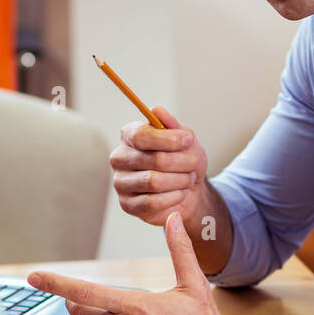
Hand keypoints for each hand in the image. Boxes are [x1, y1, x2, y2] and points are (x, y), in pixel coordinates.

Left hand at [27, 211, 228, 314]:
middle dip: (74, 301)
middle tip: (80, 295)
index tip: (35, 276)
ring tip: (98, 313)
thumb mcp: (195, 285)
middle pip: (78, 314)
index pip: (85, 292)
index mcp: (137, 308)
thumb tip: (172, 220)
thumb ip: (180, 250)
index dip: (56, 283)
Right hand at [110, 105, 207, 227]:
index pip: (141, 135)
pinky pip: (152, 202)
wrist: (189, 189)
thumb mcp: (184, 139)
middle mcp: (120, 157)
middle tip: (193, 164)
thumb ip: (171, 125)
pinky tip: (180, 193)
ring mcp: (120, 182)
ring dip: (180, 180)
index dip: (168, 139)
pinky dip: (173, 197)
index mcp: (129, 135)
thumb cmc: (183, 160)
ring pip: (154, 182)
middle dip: (182, 162)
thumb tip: (156, 110)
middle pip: (153, 159)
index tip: (188, 141)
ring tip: (188, 178)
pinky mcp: (127, 204)